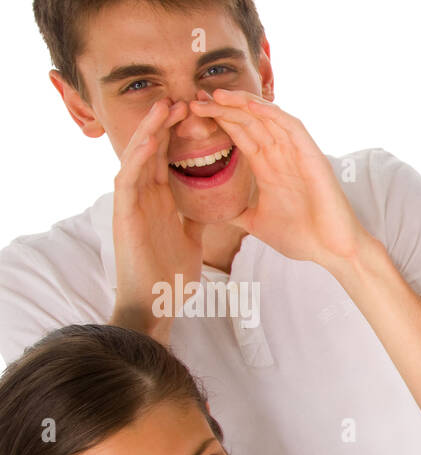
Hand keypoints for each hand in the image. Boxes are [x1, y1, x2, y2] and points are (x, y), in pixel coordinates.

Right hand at [112, 98, 204, 336]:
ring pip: (137, 158)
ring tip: (163, 107)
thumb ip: (195, 219)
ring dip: (149, 132)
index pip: (167, 158)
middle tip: (181, 99)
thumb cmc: (171, 275)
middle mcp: (144, 197)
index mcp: (160, 200)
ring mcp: (132, 204)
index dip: (178, 135)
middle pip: (152, 151)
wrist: (158, 304)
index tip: (195, 115)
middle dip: (164, 124)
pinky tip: (148, 141)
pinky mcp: (124, 215)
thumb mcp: (191, 239)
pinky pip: (128, 180)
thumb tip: (211, 205)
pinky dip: (137, 159)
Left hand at [189, 89, 367, 268]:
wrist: (333, 252)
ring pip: (267, 118)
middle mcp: (282, 156)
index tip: (192, 113)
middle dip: (223, 108)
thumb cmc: (303, 239)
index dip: (218, 121)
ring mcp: (297, 154)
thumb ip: (236, 213)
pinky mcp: (312, 156)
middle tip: (195, 99)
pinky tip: (249, 104)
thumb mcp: (257, 224)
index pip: (241, 135)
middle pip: (249, 122)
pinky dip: (271, 113)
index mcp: (269, 168)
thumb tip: (211, 213)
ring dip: (241, 104)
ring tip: (215, 95)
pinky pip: (290, 126)